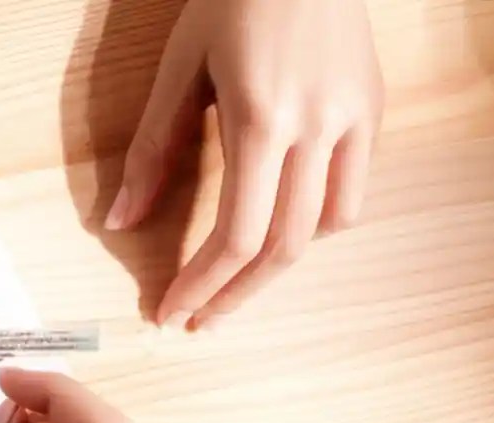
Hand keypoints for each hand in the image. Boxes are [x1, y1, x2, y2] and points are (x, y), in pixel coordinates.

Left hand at [105, 0, 384, 329]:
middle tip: (200, 321)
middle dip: (235, 295)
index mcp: (261, 119)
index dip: (202, 285)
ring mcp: (354, 121)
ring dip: (276, 268)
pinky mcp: (373, 112)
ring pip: (324, 229)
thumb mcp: (179, 71)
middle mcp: (317, 127)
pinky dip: (316, 225)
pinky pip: (352, 194)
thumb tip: (119, 222)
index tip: (172, 314)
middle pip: (282, 248)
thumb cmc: (231, 2)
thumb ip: (152, 151)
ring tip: (234, 284)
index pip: (236, 233)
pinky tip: (280, 230)